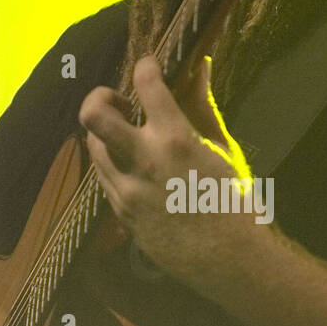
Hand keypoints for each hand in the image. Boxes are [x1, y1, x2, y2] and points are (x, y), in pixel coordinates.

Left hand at [78, 54, 255, 283]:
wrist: (228, 259)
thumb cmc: (234, 200)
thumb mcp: (223, 149)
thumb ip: (202, 107)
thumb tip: (200, 68)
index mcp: (175, 139)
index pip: (146, 84)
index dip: (145, 66)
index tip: (150, 65)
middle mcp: (143, 161)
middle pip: (93, 116)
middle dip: (99, 96)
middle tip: (120, 102)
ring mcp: (126, 189)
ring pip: (92, 147)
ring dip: (105, 134)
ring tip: (128, 136)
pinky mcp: (120, 213)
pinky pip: (104, 177)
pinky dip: (113, 163)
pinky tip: (134, 167)